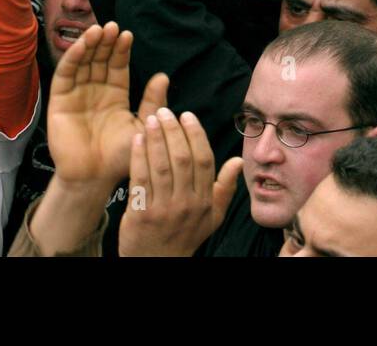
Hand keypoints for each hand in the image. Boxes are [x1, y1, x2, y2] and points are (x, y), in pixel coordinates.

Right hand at [47, 22, 167, 192]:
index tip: (127, 35)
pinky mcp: (59, 100)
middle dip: (106, 43)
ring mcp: (77, 93)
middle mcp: (96, 90)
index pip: (118, 66)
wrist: (95, 177)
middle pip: (100, 59)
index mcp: (115, 94)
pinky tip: (82, 45)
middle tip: (112, 26)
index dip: (121, 50)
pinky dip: (72, 58)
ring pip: (83, 62)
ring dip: (89, 45)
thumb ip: (152, 101)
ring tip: (98, 30)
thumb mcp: (143, 125)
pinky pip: (66, 75)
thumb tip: (164, 75)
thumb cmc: (121, 156)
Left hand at [118, 107, 241, 256]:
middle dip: (173, 131)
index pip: (204, 160)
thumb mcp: (212, 216)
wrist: (158, 264)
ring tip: (152, 119)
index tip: (187, 116)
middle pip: (182, 159)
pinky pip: (140, 179)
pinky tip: (137, 139)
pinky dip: (139, 156)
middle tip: (166, 112)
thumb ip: (225, 187)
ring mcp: (163, 209)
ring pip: (161, 166)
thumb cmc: (185, 236)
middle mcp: (186, 204)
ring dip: (156, 139)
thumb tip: (239, 161)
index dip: (196, 135)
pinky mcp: (141, 214)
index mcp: (204, 201)